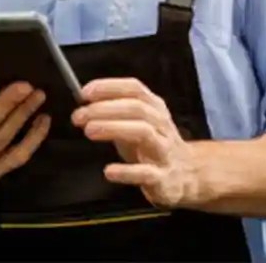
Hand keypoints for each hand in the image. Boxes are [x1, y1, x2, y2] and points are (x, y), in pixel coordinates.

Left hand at [72, 78, 198, 208]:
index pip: (135, 89)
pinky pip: (146, 173)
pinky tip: (109, 171)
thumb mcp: (137, 123)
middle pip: (137, 108)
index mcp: (155, 108)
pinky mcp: (163, 178)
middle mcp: (162, 125)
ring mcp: (164, 151)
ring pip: (144, 132)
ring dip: (114, 128)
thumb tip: (83, 103)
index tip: (84, 92)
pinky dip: (126, 171)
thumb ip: (114, 112)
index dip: (109, 87)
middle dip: (105, 108)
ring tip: (89, 131)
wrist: (186, 174)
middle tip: (79, 116)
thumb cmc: (152, 146)